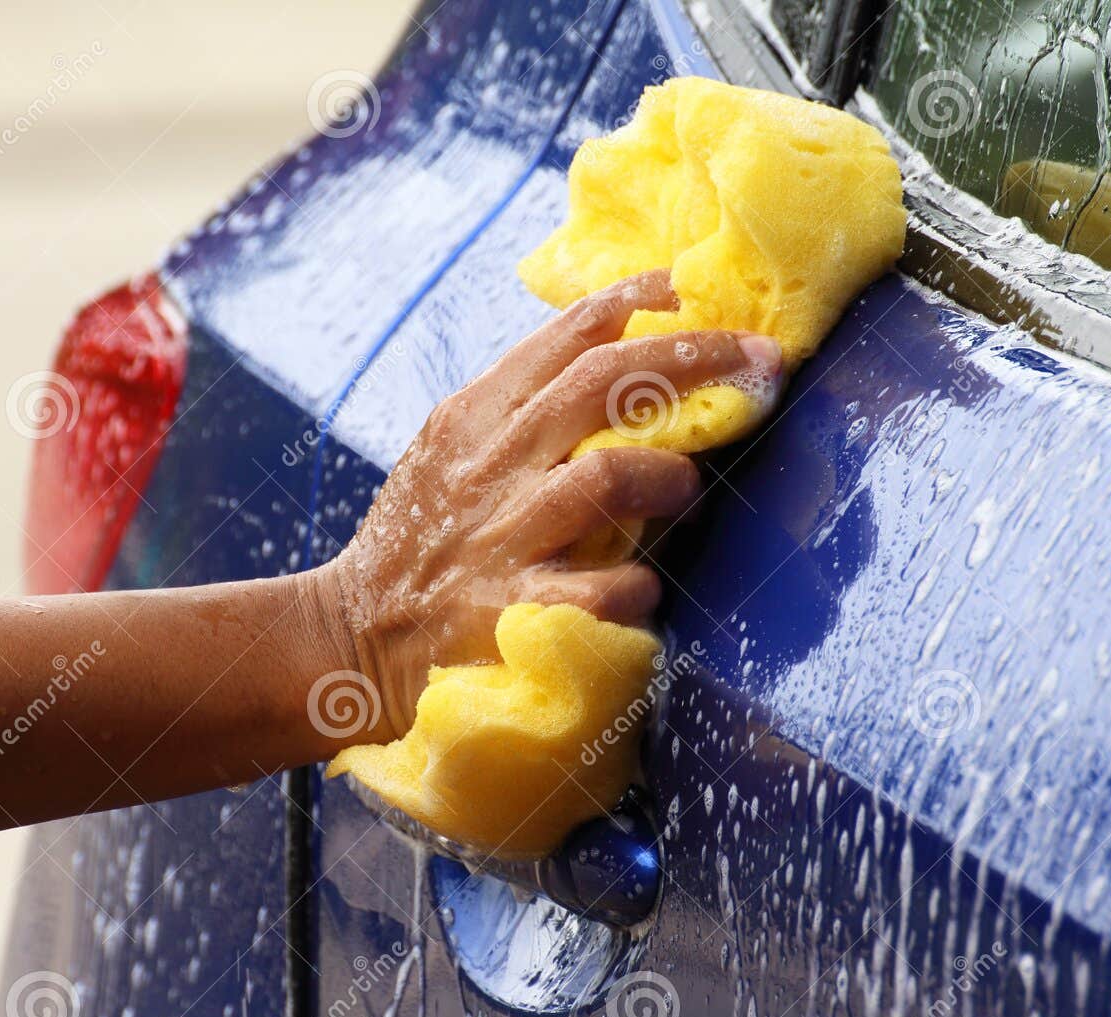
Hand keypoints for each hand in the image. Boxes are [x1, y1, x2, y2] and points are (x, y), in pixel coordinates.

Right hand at [318, 269, 781, 739]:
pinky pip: (599, 590)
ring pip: (607, 473)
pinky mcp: (506, 610)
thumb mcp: (447, 454)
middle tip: (762, 360)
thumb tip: (611, 362)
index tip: (693, 286)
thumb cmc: (414, 543)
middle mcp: (488, 464)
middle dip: (695, 357)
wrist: (347, 635)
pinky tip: (643, 591)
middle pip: (604, 382)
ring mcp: (498, 536)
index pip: (565, 336)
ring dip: (669, 477)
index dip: (639, 300)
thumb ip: (515, 413)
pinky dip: (637, 588)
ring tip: (687, 491)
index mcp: (473, 417)